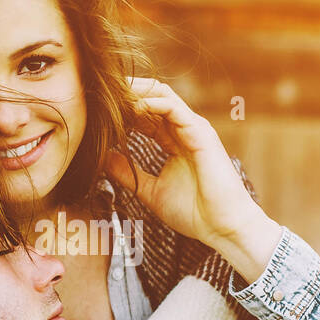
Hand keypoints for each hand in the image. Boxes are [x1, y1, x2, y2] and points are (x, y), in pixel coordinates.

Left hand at [106, 78, 281, 282]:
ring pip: (161, 95)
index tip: (96, 111)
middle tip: (97, 96)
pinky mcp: (200, 133)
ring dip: (134, 92)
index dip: (122, 109)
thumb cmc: (194, 213)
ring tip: (110, 95)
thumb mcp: (150, 191)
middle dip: (125, 93)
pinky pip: (172, 107)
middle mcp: (185, 129)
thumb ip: (128, 173)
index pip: (146, 113)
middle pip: (152, 97)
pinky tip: (129, 108)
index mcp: (175, 140)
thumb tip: (103, 158)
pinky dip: (149, 103)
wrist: (222, 228)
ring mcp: (194, 128)